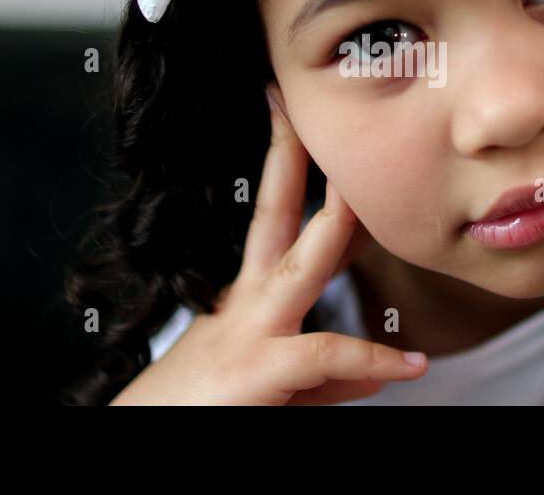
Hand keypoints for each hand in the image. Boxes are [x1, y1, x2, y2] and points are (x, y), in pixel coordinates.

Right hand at [110, 94, 427, 404]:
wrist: (135, 444)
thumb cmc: (197, 414)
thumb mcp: (268, 388)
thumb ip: (327, 379)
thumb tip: (379, 374)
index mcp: (249, 300)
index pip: (275, 218)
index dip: (287, 164)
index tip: (290, 111)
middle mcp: (249, 303)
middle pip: (276, 214)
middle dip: (293, 155)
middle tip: (303, 100)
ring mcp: (252, 331)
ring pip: (305, 264)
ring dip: (341, 225)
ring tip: (386, 199)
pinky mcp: (258, 370)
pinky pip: (326, 354)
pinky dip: (372, 359)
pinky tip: (408, 364)